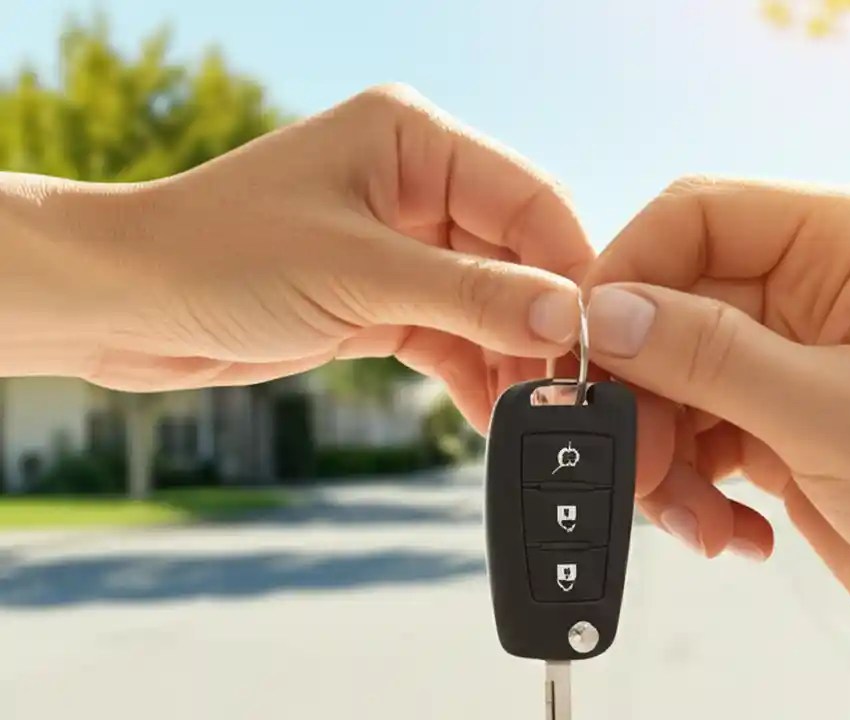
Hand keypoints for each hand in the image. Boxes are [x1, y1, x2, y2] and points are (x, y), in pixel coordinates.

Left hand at [0, 84, 589, 425]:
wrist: (121, 306)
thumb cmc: (216, 255)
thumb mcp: (357, 274)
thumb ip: (470, 295)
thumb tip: (568, 318)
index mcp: (414, 139)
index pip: (529, 197)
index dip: (571, 266)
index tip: (600, 335)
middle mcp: (417, 184)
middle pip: (518, 254)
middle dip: (544, 322)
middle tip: (576, 389)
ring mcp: (403, 245)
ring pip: (491, 302)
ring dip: (513, 357)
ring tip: (537, 414)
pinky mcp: (384, 298)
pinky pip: (454, 336)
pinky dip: (474, 374)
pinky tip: (495, 415)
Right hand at [580, 178, 849, 714]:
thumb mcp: (836, 418)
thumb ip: (711, 355)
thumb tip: (606, 311)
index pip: (703, 215)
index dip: (631, 272)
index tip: (585, 346)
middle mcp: (827, 284)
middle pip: (677, 302)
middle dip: (646, 387)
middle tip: (638, 459)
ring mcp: (805, 356)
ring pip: (677, 373)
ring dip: (664, 447)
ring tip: (688, 511)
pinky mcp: (790, 419)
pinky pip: (701, 427)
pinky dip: (691, 479)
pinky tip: (722, 527)